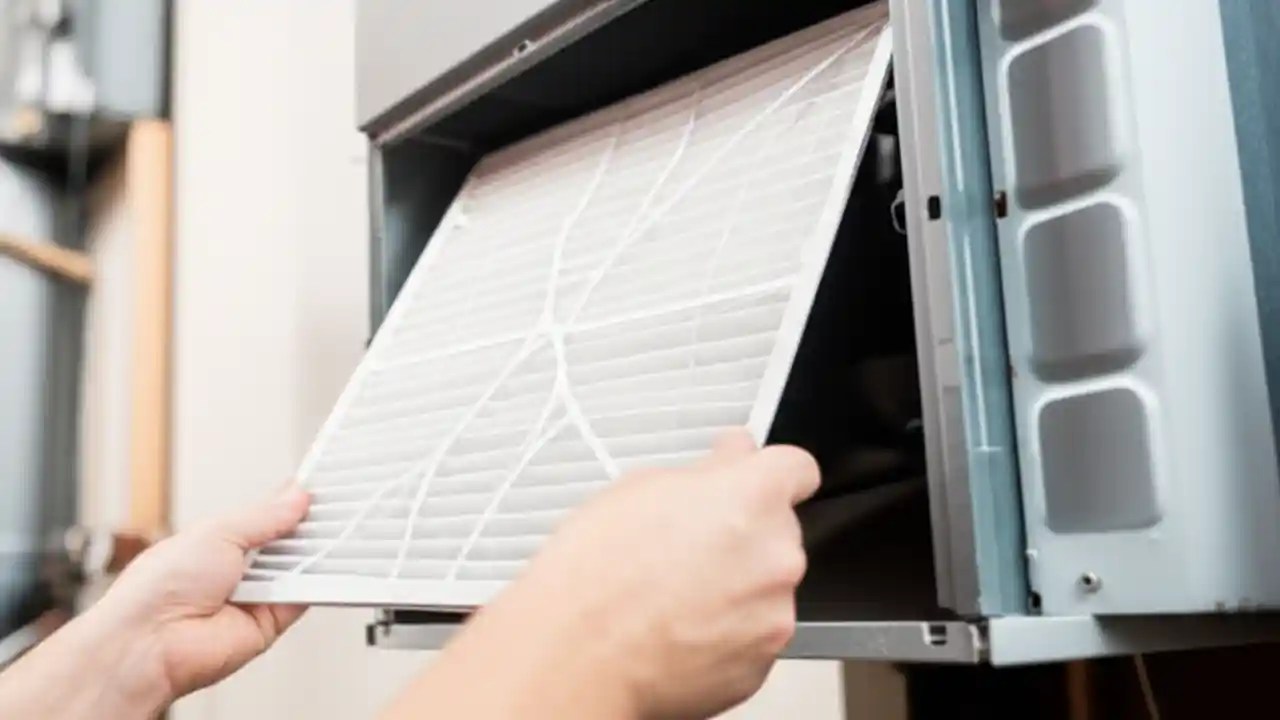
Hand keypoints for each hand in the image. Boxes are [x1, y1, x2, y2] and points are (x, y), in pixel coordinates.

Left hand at [98, 487, 311, 699]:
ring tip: (326, 538)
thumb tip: (296, 496)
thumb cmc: (159, 587)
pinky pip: (302, 599)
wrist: (150, 642)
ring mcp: (253, 598)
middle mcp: (236, 571)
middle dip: (305, 529)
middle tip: (329, 513)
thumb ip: (265, 515)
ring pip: (298, 570)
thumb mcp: (218, 531)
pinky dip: (315, 585)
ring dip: (311, 556)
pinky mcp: (269, 624)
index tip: (316, 491)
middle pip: (286, 544)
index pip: (265, 518)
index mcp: (218, 542)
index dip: (290, 505)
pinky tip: (322, 568)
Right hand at [389, 429, 819, 719]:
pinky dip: (727, 631)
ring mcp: (774, 614)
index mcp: (751, 498)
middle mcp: (777, 555)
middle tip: (687, 545)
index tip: (753, 480)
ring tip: (674, 593)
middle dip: (744, 534)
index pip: (797, 469)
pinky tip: (679, 626)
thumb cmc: (594, 575)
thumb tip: (732, 458)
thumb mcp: (638, 489)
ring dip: (736, 585)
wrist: (577, 657)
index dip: (769, 473)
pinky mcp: (761, 662)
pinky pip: (754, 634)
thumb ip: (706, 469)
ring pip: (767, 586)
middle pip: (779, 531)